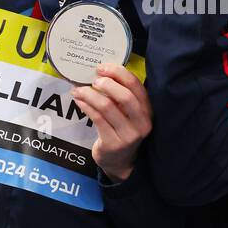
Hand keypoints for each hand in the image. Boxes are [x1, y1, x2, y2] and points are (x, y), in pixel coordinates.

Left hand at [70, 63, 151, 182]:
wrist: (120, 161)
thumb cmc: (122, 129)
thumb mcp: (128, 112)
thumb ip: (121, 95)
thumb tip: (101, 72)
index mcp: (147, 110)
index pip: (136, 86)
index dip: (119, 73)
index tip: (103, 67)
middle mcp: (142, 122)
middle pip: (125, 96)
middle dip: (107, 84)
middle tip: (93, 80)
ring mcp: (128, 135)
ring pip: (107, 107)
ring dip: (90, 95)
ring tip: (79, 90)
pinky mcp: (113, 143)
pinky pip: (97, 119)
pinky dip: (86, 106)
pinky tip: (79, 101)